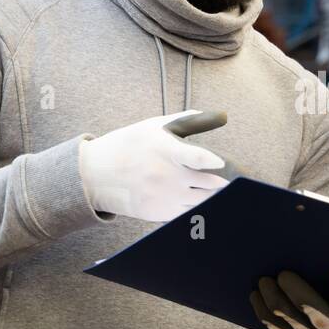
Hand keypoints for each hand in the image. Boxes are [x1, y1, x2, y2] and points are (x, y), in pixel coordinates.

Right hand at [78, 109, 228, 220]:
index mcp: (165, 150)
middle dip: (223, 182)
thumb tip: (214, 115)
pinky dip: (197, 208)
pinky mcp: (158, 213)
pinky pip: (187, 213)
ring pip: (202, 201)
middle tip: (233, 179)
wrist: (95, 175)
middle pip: (208, 184)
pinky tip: (201, 201)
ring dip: (214, 196)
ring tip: (220, 191)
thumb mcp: (151, 127)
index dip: (214, 162)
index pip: (198, 158)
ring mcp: (162, 196)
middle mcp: (165, 175)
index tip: (223, 163)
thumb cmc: (127, 145)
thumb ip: (184, 120)